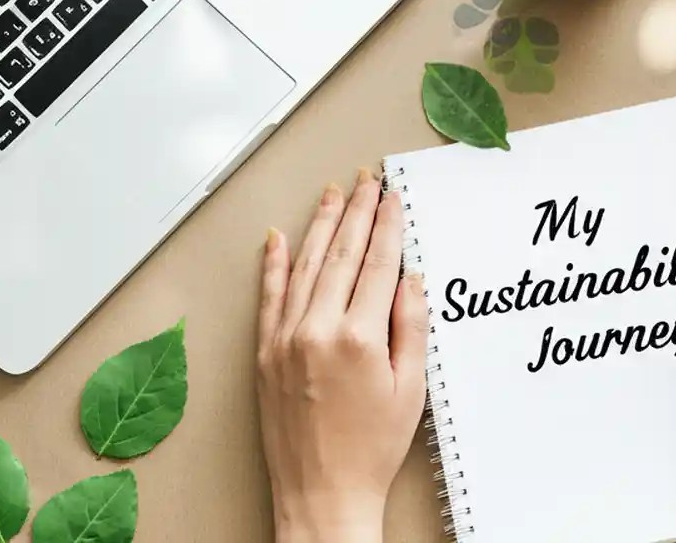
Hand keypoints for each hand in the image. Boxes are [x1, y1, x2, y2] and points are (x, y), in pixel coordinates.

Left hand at [256, 169, 428, 542]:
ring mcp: (286, 340)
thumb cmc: (371, 450)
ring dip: (321, 226)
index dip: (389, 226)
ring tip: (334, 195)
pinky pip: (269, 296)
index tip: (393, 198)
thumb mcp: (410, 389)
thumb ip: (410, 326)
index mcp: (359, 337)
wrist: (323, 495)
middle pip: (341, 255)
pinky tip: (278, 238)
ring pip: (304, 266)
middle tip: (367, 181)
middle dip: (358, 212)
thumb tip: (410, 280)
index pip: (378, 264)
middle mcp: (317, 330)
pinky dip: (273, 264)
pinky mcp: (265, 354)